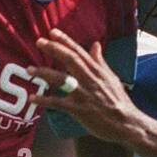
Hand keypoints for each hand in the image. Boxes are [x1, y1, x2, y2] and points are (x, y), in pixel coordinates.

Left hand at [31, 29, 143, 143]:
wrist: (127, 123)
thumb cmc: (118, 101)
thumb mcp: (111, 78)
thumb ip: (100, 61)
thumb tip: (96, 45)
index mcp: (97, 71)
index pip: (79, 52)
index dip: (65, 41)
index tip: (53, 32)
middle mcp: (90, 79)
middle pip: (69, 60)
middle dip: (54, 49)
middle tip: (39, 42)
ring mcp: (84, 94)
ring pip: (61, 80)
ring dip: (44, 73)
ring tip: (29, 69)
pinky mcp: (79, 110)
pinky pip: (58, 103)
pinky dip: (44, 100)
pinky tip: (33, 98)